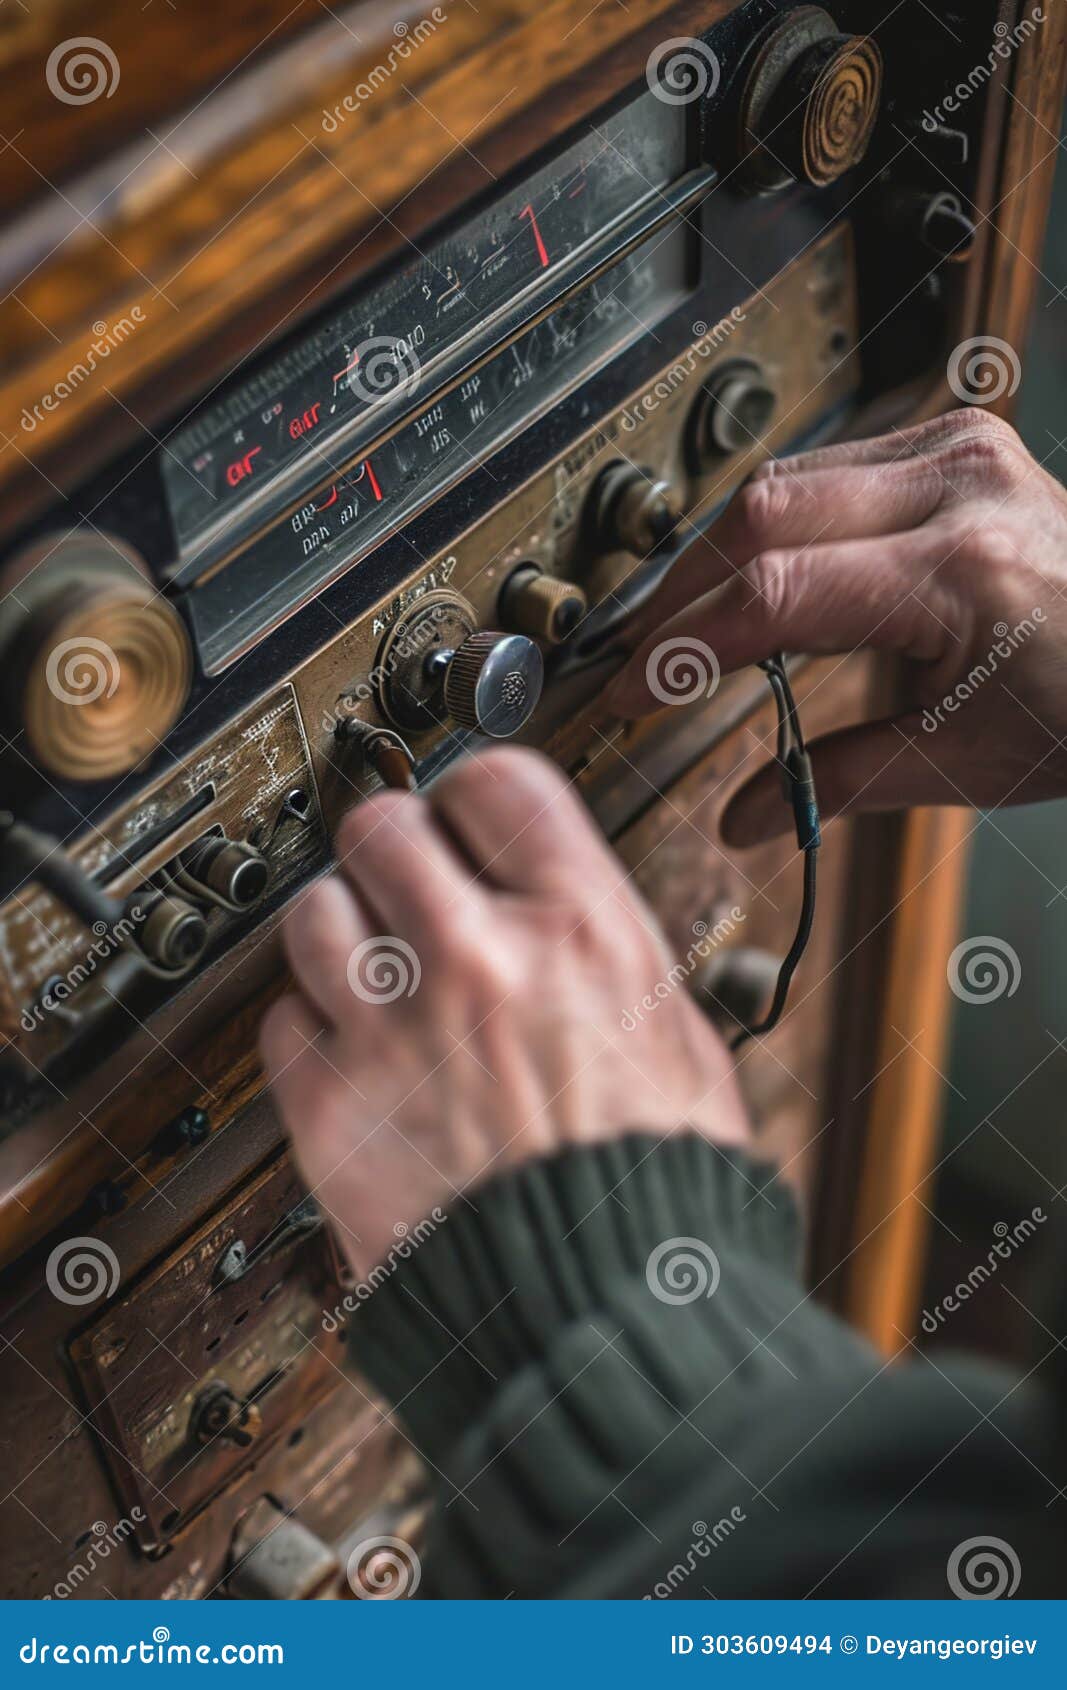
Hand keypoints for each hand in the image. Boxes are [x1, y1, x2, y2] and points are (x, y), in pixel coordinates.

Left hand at [259, 748, 748, 1278]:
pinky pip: (282, 1019)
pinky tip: (349, 1052)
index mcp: (581, 932)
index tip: (462, 814)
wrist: (602, 1315)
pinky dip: (309, 1029)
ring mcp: (395, 1029)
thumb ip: (611, 962)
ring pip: (314, 911)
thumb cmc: (658, 1196)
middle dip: (389, 846)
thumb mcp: (681, 1043)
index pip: (496, 781)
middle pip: (382, 826)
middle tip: (398, 877)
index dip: (471, 790)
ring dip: (339, 929)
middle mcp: (480, 961)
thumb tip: (579, 926)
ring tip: (366, 965)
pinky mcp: (331, 1106)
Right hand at [609, 410, 1066, 842]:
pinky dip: (773, 521)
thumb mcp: (966, 759)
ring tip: (680, 619)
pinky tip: (748, 569)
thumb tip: (745, 815)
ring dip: (718, 551)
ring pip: (784, 479)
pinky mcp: (955, 438)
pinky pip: (827, 465)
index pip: (774, 594)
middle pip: (761, 516)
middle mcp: (958, 488)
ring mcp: (958, 448)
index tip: (635, 688)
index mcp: (962, 573)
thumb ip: (840, 780)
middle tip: (640, 654)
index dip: (684, 646)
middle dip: (682, 592)